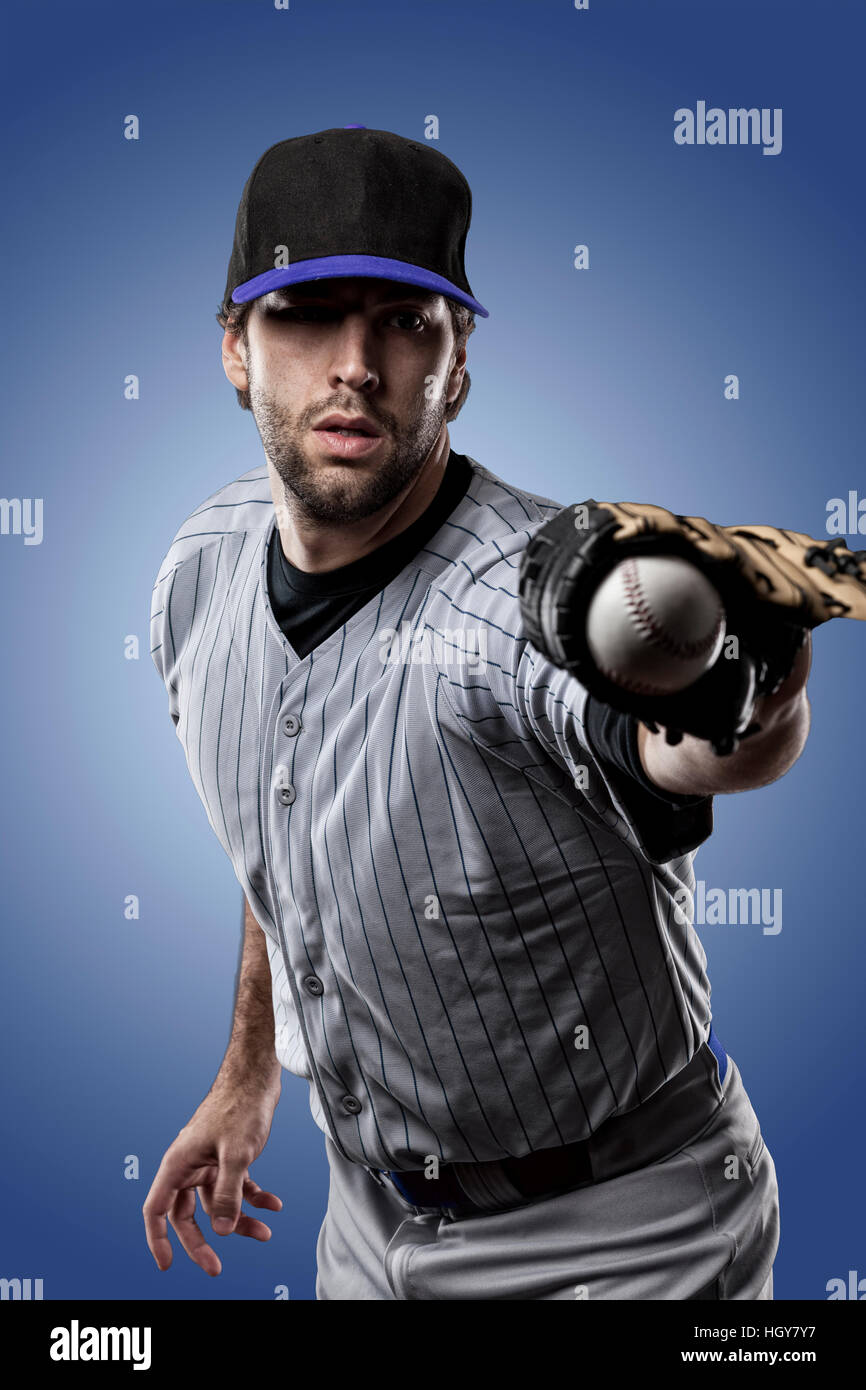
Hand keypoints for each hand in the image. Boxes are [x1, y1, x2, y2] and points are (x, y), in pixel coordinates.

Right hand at [143, 1082, 281, 1276]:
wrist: (257, 1075)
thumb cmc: (241, 1106)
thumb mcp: (237, 1153)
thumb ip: (228, 1193)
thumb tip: (222, 1231)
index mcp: (178, 1164)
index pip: (156, 1210)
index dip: (157, 1239)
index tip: (166, 1265)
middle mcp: (189, 1165)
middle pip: (187, 1214)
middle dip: (202, 1241)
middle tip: (216, 1268)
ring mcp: (209, 1162)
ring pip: (217, 1203)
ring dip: (239, 1220)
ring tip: (265, 1233)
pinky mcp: (228, 1157)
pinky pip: (236, 1188)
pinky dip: (253, 1198)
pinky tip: (273, 1206)